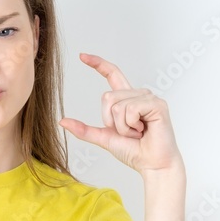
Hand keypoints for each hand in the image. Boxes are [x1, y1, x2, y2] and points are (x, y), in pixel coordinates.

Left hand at [59, 53, 182, 174]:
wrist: (152, 164)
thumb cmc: (133, 151)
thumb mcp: (104, 138)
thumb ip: (84, 130)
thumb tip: (62, 121)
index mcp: (126, 100)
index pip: (112, 74)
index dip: (97, 64)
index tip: (82, 56)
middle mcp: (138, 94)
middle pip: (107, 97)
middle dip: (110, 121)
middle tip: (128, 133)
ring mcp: (149, 98)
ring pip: (117, 105)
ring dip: (122, 126)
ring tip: (137, 133)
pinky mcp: (157, 104)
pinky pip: (130, 109)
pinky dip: (130, 125)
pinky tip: (143, 130)